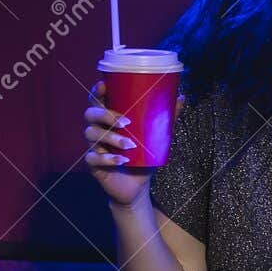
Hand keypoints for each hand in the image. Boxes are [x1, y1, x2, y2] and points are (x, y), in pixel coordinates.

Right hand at [84, 79, 155, 207]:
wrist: (137, 185)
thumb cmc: (143, 157)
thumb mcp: (156, 137)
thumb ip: (166, 118)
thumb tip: (181, 97)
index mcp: (109, 120)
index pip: (98, 101)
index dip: (97, 92)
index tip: (104, 84)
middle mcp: (98, 130)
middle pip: (90, 115)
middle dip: (106, 116)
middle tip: (126, 122)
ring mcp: (94, 147)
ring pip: (92, 135)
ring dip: (112, 138)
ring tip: (131, 145)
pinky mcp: (93, 164)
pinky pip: (93, 158)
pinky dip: (108, 158)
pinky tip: (122, 160)